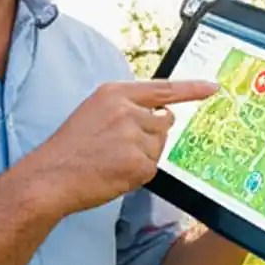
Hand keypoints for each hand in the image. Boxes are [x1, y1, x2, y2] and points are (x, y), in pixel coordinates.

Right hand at [21, 79, 218, 215]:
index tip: (212, 88)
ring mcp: (134, 136)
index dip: (192, 89)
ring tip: (111, 160)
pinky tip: (113, 173)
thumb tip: (162, 115)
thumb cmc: (71, 148)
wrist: (51, 176)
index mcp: (115, 93)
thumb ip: (127, 108)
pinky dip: (136, 174)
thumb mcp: (94, 112)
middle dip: (150, 136)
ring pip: (158, 146)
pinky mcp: (138, 163)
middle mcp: (127, 110)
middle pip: (164, 122)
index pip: (163, 88)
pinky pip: (151, 168)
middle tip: (119, 147)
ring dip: (142, 156)